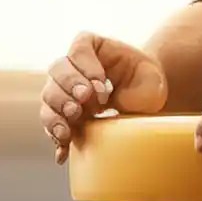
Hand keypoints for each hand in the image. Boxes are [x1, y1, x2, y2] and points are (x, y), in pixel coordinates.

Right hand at [41, 32, 168, 162]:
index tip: (101, 85)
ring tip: (67, 131)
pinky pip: (51, 124)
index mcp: (94, 48)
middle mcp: (73, 67)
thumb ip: (141, 85)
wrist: (142, 100)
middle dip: (67, 89)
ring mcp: (65, 90)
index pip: (79, 49)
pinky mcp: (64, 114)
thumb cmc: (147, 83)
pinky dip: (56, 137)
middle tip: (82, 104)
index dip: (86, 67)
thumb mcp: (152, 80)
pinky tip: (63, 152)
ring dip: (55, 113)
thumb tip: (114, 107)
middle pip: (57, 70)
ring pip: (48, 97)